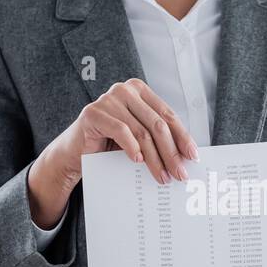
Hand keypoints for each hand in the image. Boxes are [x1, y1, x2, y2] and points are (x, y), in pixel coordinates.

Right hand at [28, 78, 197, 227]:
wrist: (74, 152)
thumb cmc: (109, 144)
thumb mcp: (137, 137)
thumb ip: (156, 138)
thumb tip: (185, 156)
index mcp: (139, 91)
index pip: (167, 115)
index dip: (182, 137)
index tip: (192, 156)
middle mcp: (125, 90)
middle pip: (157, 124)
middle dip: (171, 152)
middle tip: (179, 173)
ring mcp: (108, 99)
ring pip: (142, 132)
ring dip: (155, 158)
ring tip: (162, 176)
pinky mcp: (94, 113)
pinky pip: (121, 131)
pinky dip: (132, 148)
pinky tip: (138, 162)